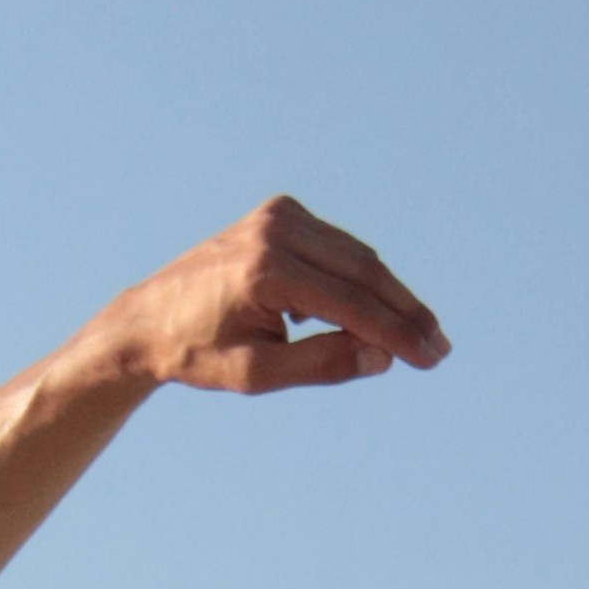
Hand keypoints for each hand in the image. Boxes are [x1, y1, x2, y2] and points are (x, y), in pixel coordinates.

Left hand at [83, 199, 448, 397]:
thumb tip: (383, 358)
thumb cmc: (198, 353)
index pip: (351, 304)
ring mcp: (278, 215)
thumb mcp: (257, 375)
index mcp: (266, 272)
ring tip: (419, 336)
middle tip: (438, 348)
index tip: (430, 358)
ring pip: (355, 256)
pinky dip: (357, 278)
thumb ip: (321, 365)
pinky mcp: (280, 213)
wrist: (149, 319)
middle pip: (363, 271)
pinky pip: (335, 248)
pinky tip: (368, 316)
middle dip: (404, 312)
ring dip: (388, 295)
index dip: (397, 333)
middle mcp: (275, 232)